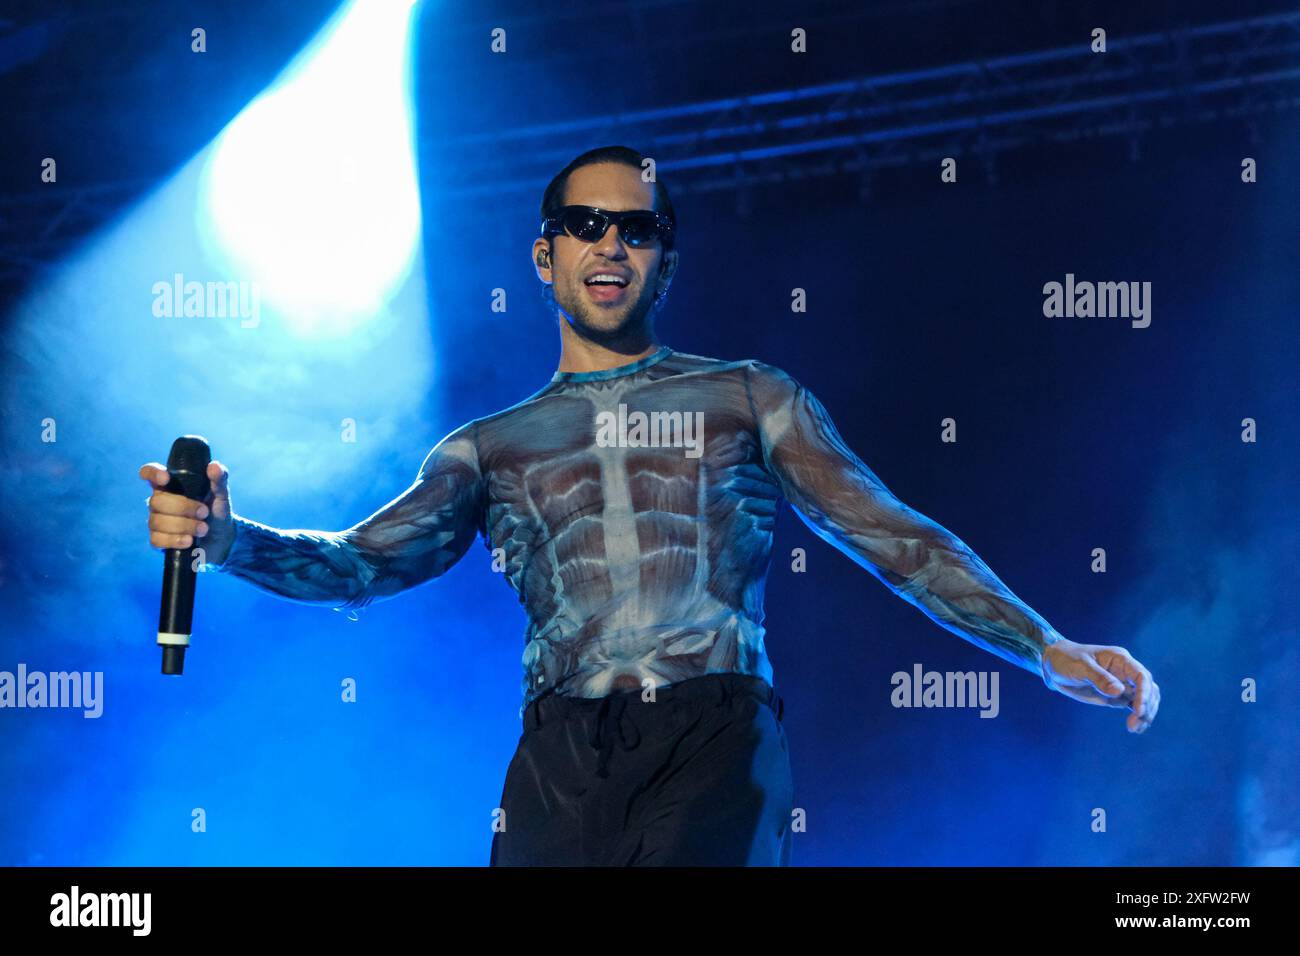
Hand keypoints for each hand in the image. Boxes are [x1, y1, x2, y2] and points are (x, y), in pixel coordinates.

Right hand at [139, 460, 234, 565]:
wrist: (222, 538)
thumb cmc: (216, 512)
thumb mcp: (221, 495)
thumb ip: (219, 480)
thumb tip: (214, 466)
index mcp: (170, 486)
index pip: (150, 473)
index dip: (152, 473)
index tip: (166, 478)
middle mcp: (160, 502)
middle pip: (156, 501)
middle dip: (183, 507)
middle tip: (204, 512)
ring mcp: (157, 521)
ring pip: (157, 522)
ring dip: (183, 525)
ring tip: (203, 529)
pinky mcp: (159, 540)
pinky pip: (156, 540)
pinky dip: (175, 540)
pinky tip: (189, 540)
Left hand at [1040, 638, 1159, 732]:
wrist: (1054, 666)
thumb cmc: (1066, 659)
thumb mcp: (1080, 667)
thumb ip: (1099, 678)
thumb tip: (1120, 691)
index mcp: (1120, 659)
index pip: (1141, 675)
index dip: (1144, 692)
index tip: (1138, 709)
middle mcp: (1125, 671)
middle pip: (1148, 689)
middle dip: (1146, 706)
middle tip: (1135, 723)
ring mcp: (1123, 684)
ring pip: (1145, 699)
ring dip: (1145, 714)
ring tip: (1135, 728)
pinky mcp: (1117, 696)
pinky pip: (1134, 706)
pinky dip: (1138, 717)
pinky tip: (1135, 728)